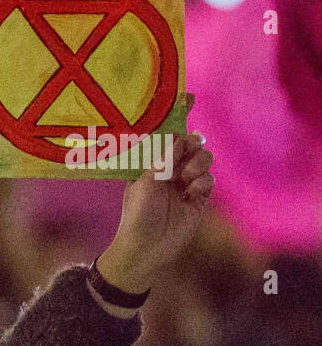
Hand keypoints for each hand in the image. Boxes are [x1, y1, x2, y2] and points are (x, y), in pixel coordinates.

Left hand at [97, 103, 213, 294]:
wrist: (146, 249)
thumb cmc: (136, 216)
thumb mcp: (145, 184)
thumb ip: (163, 160)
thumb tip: (179, 137)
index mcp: (149, 162)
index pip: (165, 134)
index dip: (177, 115)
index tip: (190, 96)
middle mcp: (168, 168)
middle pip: (191, 142)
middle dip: (193, 142)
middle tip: (189, 149)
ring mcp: (184, 182)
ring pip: (203, 158)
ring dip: (199, 163)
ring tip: (186, 178)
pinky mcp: (198, 198)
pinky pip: (209, 179)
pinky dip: (203, 181)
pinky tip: (192, 192)